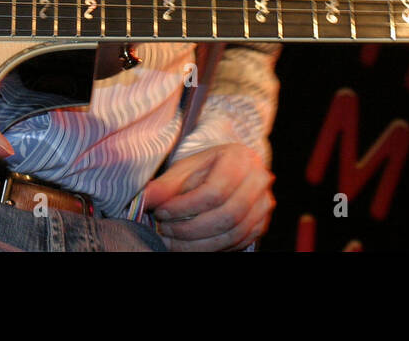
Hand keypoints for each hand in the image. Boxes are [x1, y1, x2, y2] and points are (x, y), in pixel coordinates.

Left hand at [143, 143, 274, 250]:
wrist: (227, 170)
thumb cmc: (205, 167)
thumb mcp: (184, 169)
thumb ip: (166, 185)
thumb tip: (145, 199)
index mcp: (241, 159)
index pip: (215, 191)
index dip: (185, 207)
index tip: (162, 212)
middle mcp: (259, 181)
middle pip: (227, 216)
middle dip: (191, 229)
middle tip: (165, 229)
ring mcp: (263, 205)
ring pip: (233, 234)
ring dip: (198, 244)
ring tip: (172, 240)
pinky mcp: (261, 224)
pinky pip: (237, 244)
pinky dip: (211, 248)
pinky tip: (189, 245)